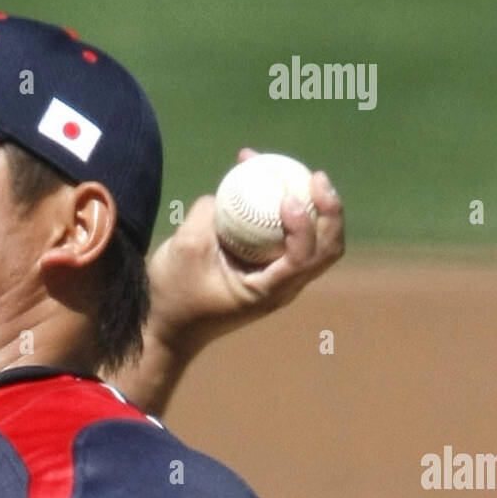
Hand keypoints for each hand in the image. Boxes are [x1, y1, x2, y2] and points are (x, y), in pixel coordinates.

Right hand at [146, 148, 345, 354]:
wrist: (167, 327)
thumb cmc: (174, 294)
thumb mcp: (185, 248)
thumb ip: (209, 214)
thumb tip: (229, 189)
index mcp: (267, 293)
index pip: (304, 258)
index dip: (305, 225)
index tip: (286, 198)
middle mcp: (282, 288)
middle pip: (326, 248)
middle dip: (330, 210)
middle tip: (314, 176)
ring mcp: (278, 279)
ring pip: (315, 240)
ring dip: (312, 204)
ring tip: (292, 170)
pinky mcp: (268, 268)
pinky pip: (288, 236)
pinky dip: (285, 210)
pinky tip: (265, 179)